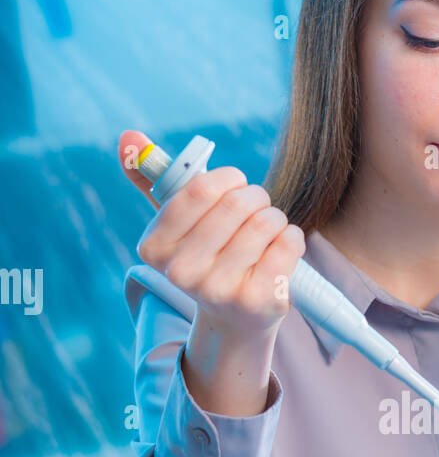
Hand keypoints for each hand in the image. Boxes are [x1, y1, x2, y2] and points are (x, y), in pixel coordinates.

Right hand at [118, 129, 305, 339]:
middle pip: (237, 204)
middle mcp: (182, 273)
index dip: (229, 179)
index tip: (235, 185)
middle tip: (255, 209)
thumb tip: (128, 137)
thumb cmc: (208, 255)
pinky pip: (288, 243)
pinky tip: (280, 251)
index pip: (201, 189)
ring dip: (275, 218)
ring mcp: (220, 291)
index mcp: (154, 247)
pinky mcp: (258, 301)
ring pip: (266, 222)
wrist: (235, 319)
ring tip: (266, 233)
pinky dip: (292, 238)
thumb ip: (154, 179)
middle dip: (255, 197)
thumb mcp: (177, 222)